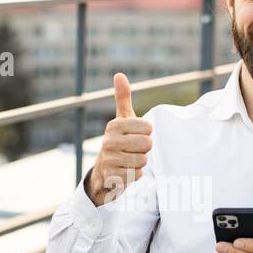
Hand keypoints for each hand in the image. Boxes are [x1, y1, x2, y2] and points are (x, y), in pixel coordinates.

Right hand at [87, 72, 152, 206]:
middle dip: (144, 149)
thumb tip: (119, 75)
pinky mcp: (112, 177)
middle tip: (133, 150)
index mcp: (114, 125)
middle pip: (147, 144)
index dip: (146, 133)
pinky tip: (125, 171)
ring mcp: (109, 160)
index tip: (136, 135)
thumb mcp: (121, 120)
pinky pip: (137, 175)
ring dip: (140, 162)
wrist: (104, 171)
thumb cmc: (119, 141)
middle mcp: (108, 141)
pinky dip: (135, 175)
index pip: (148, 128)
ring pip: (143, 160)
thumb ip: (123, 98)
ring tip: (129, 160)